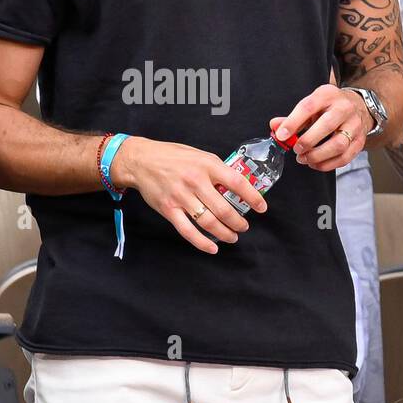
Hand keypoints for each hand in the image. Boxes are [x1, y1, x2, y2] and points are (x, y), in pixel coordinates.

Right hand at [110, 136, 267, 254]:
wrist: (142, 160)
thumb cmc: (172, 156)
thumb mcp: (199, 155)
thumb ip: (217, 170)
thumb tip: (236, 186)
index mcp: (207, 165)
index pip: (237, 183)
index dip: (252, 197)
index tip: (261, 208)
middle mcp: (195, 181)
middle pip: (224, 208)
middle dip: (238, 222)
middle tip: (244, 226)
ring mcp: (181, 197)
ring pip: (208, 222)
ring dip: (225, 233)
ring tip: (233, 236)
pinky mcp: (168, 209)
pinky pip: (188, 231)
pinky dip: (202, 242)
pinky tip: (213, 247)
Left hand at [271, 85, 372, 172]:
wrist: (358, 107)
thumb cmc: (329, 107)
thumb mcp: (312, 105)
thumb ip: (292, 118)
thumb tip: (275, 127)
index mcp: (327, 95)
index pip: (309, 107)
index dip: (293, 122)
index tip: (282, 135)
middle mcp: (344, 108)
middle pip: (327, 125)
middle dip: (307, 141)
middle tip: (295, 149)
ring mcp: (354, 125)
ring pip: (338, 144)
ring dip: (317, 155)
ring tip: (303, 158)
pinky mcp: (359, 141)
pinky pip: (345, 157)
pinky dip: (327, 164)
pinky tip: (315, 164)